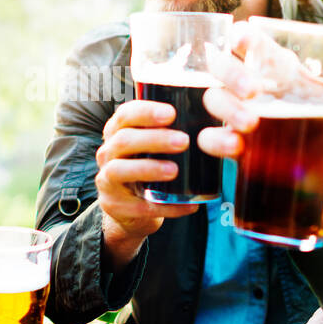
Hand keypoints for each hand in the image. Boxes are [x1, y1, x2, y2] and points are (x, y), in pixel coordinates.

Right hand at [95, 99, 199, 268]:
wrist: (130, 211)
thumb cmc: (148, 168)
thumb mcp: (150, 147)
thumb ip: (169, 131)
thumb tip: (215, 117)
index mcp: (117, 132)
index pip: (125, 114)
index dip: (146, 111)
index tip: (172, 113)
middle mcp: (107, 153)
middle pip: (124, 140)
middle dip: (154, 139)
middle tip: (184, 141)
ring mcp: (107, 180)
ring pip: (120, 170)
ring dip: (149, 168)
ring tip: (175, 170)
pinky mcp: (115, 206)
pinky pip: (139, 206)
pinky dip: (167, 206)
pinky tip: (189, 205)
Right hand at [199, 21, 322, 160]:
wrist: (321, 150)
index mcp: (272, 62)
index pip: (245, 38)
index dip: (239, 35)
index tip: (242, 41)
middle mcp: (249, 83)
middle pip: (220, 64)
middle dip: (230, 74)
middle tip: (253, 92)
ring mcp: (236, 111)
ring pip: (213, 99)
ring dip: (226, 109)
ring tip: (251, 125)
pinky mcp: (230, 140)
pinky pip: (209, 137)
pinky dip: (216, 141)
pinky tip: (236, 148)